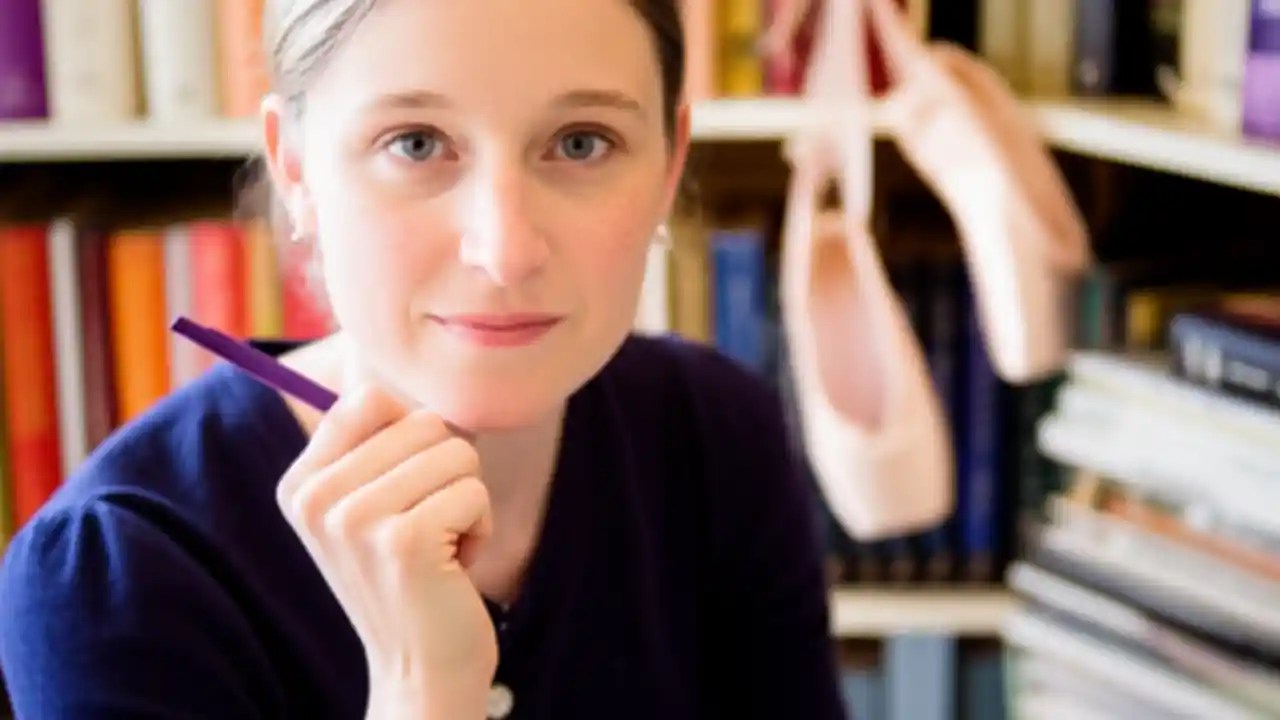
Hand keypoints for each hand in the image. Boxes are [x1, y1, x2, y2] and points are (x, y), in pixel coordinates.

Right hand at [276, 384, 496, 716]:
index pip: (371, 399)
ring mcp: (355, 520)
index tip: (404, 491)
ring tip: (439, 546)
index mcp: (300, 483)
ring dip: (466, 501)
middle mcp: (316, 499)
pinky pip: (474, 490)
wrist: (421, 667)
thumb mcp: (371, 504)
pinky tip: (454, 566)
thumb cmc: (410, 575)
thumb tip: (383, 358)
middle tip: (425, 528)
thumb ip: (373, 439)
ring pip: (457, 453)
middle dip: (447, 473)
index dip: (414, 437)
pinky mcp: (403, 542)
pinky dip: (481, 527)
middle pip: (423, 422)